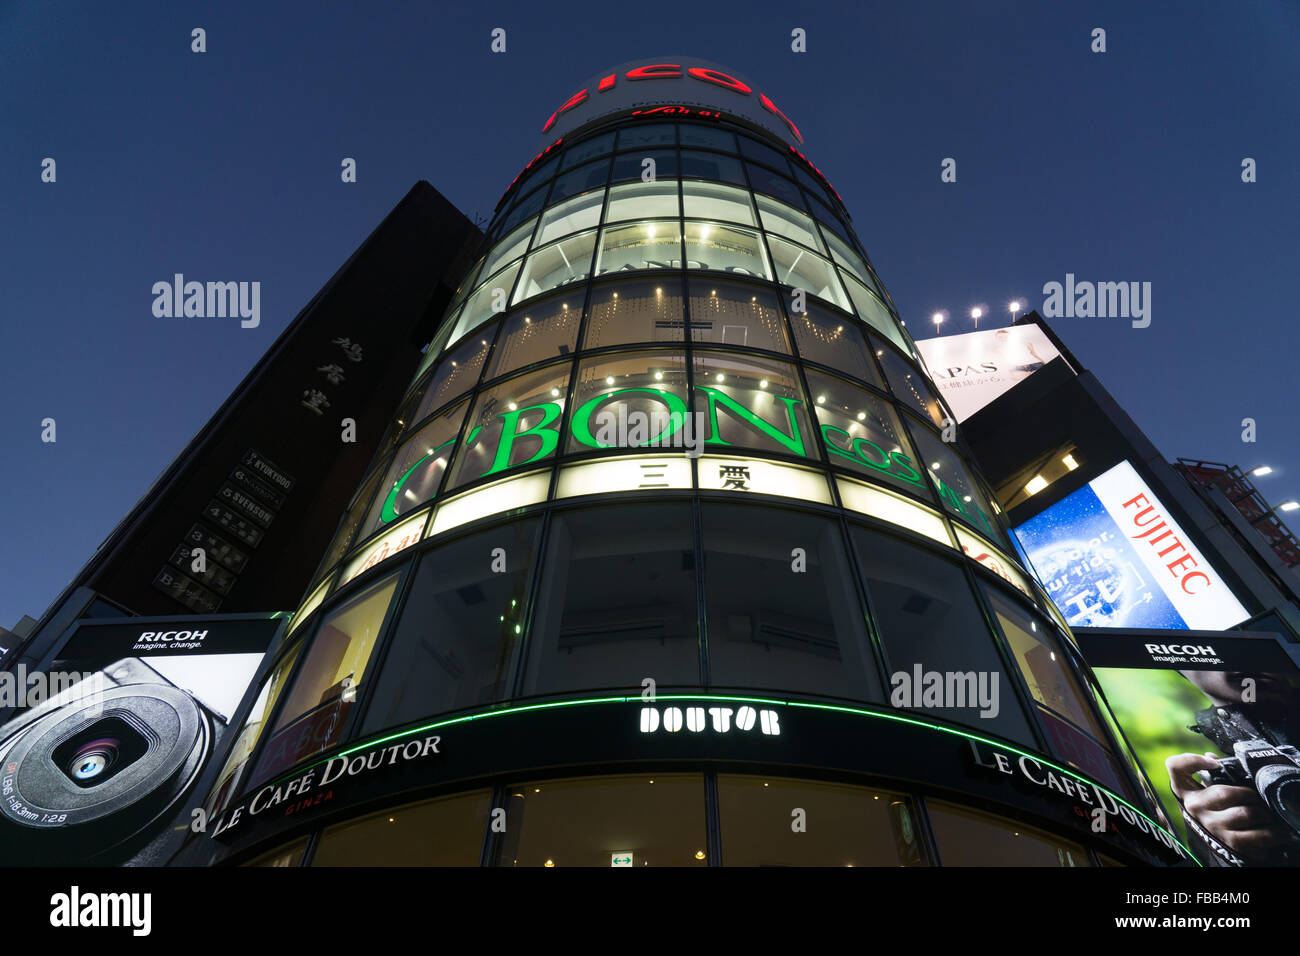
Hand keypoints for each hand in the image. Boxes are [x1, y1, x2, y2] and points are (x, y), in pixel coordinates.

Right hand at [1167, 752, 1291, 861]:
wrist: (1218, 837)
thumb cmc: (1214, 805)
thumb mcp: (1207, 785)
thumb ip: (1210, 770)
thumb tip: (1214, 758)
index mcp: (1186, 789)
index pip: (1175, 766)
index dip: (1193, 760)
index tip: (1215, 764)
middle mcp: (1195, 807)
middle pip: (1222, 794)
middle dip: (1247, 793)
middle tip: (1257, 795)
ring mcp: (1211, 825)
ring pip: (1243, 814)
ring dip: (1262, 811)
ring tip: (1267, 811)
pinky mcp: (1228, 841)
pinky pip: (1255, 835)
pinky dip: (1269, 831)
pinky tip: (1272, 828)